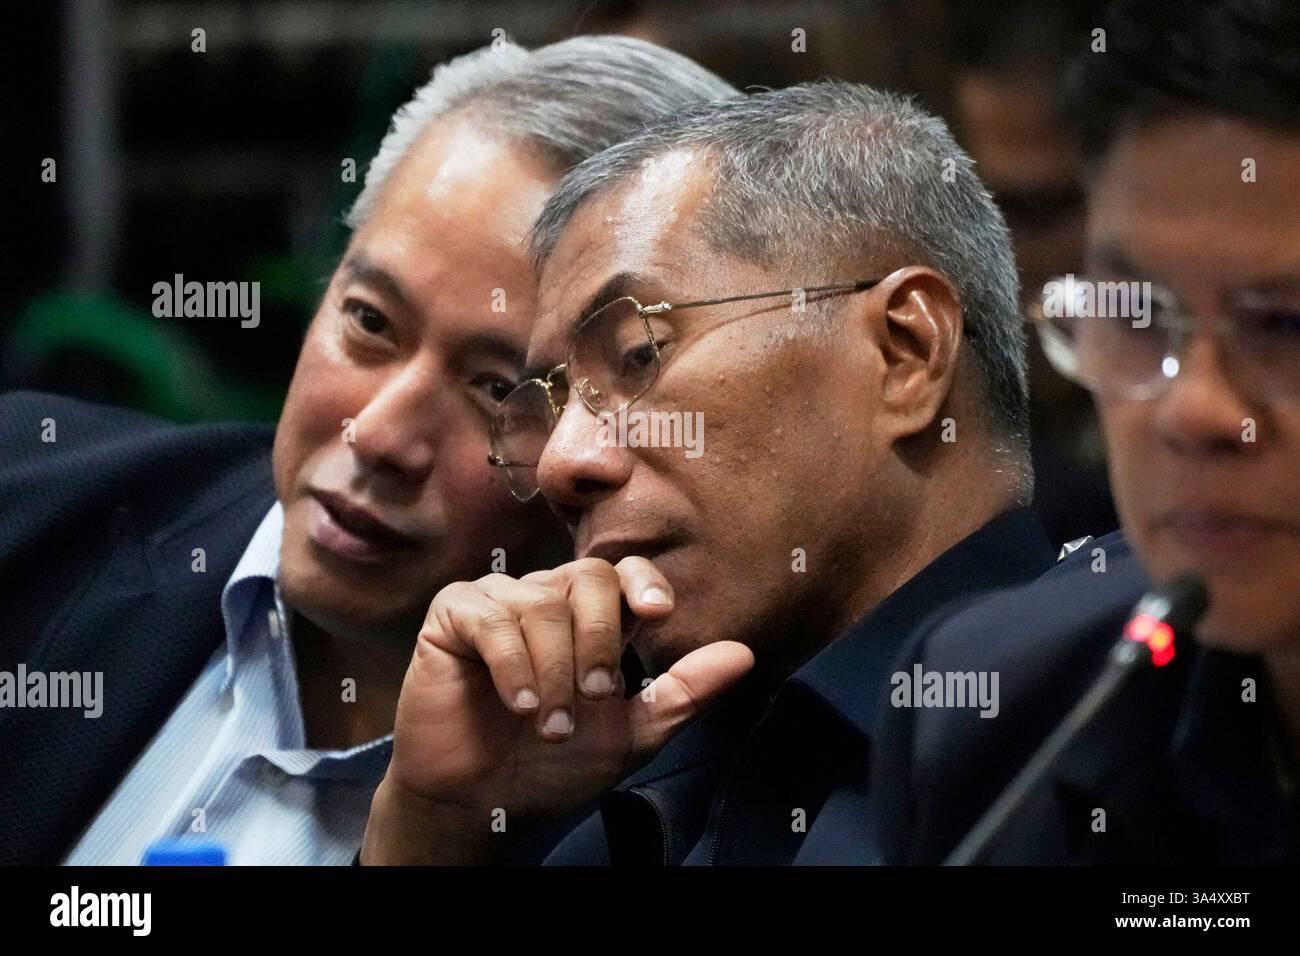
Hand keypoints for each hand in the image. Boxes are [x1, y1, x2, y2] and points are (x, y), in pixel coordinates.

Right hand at [361, 557, 752, 863]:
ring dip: (554, 671)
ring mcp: (497, 602)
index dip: (642, 581)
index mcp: (588, 618)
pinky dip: (512, 664)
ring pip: (541, 604)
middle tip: (597, 698)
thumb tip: (744, 653)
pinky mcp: (452, 617)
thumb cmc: (551, 766)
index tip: (658, 612)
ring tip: (550, 723)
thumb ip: (683, 692)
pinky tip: (520, 703)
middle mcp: (545, 598)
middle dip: (601, 640)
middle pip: (588, 578)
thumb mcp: (629, 733)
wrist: (480, 802)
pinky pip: (491, 619)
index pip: (623, 572)